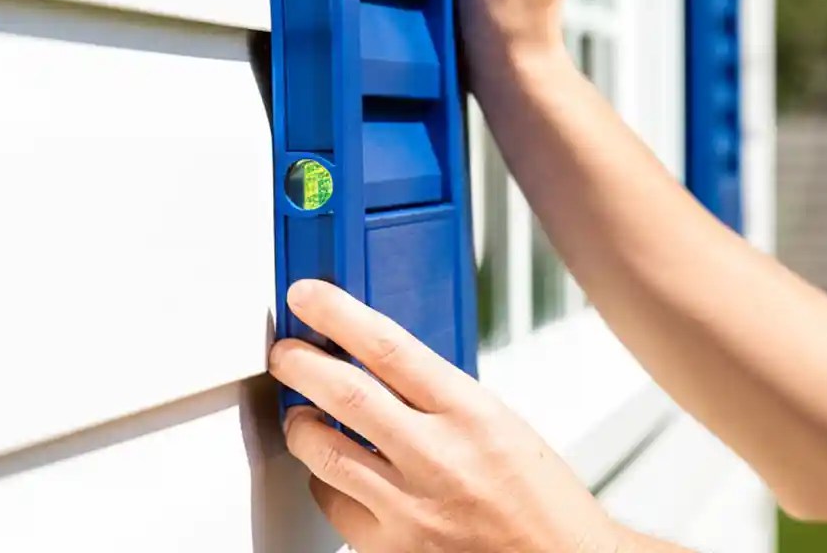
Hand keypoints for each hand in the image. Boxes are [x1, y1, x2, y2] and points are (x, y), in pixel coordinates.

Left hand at [268, 280, 619, 552]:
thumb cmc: (541, 502)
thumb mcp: (502, 425)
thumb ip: (440, 398)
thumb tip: (380, 368)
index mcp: (471, 414)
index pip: (389, 347)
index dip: (338, 315)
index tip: (309, 298)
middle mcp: (438, 458)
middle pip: (343, 392)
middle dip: (299, 363)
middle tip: (285, 353)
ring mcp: (410, 509)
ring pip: (323, 452)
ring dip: (300, 424)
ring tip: (300, 413)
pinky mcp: (390, 550)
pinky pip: (334, 506)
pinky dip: (325, 483)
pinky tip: (333, 474)